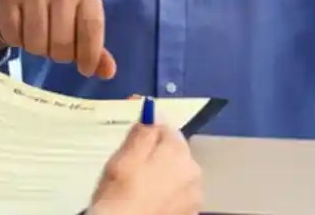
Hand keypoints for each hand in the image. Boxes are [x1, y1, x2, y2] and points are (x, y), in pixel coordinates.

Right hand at [0, 0, 116, 78]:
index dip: (89, 54)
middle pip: (62, 42)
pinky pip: (14, 34)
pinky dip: (17, 40)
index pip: (92, 29)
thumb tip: (109, 72)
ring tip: (40, 39)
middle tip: (55, 49)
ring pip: (37, 40)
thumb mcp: (80, 33)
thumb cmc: (57, 20)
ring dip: (38, 48)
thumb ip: (94, 52)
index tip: (85, 69)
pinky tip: (21, 30)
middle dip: (59, 54)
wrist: (21, 0)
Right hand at [88, 123, 202, 214]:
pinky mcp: (190, 214)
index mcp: (178, 152)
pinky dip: (167, 196)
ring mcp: (195, 197)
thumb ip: (143, 132)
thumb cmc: (119, 198)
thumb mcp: (123, 159)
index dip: (147, 133)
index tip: (131, 143)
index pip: (166, 128)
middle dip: (156, 156)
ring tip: (139, 190)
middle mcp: (193, 172)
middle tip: (131, 170)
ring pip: (177, 175)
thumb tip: (153, 111)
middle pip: (174, 152)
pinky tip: (149, 203)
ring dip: (163, 176)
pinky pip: (178, 196)